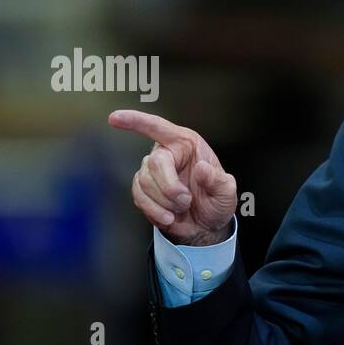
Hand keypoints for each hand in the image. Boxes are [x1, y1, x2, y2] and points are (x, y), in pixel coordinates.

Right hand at [109, 110, 236, 245]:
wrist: (207, 226)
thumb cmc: (216, 202)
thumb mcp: (227, 192)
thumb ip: (218, 180)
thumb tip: (202, 168)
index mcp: (186, 144)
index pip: (158, 127)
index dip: (137, 121)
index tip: (116, 118)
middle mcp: (167, 154)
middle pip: (154, 163)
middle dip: (169, 187)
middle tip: (186, 201)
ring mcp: (152, 172)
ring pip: (145, 182)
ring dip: (165, 201)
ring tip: (181, 208)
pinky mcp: (144, 190)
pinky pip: (139, 196)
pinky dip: (154, 210)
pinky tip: (169, 216)